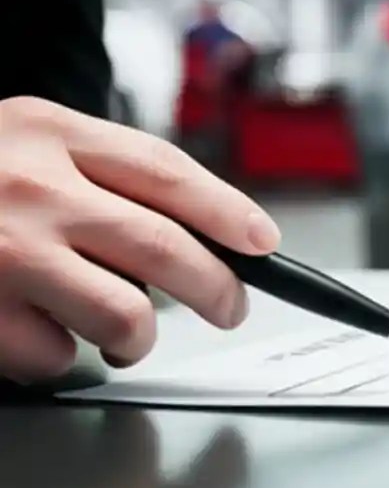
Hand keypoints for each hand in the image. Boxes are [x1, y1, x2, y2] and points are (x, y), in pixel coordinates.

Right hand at [0, 96, 279, 381]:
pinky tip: (39, 331)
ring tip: (128, 334)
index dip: (228, 211)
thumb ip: (99, 170)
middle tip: (228, 306)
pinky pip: (56, 355)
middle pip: (164, 247)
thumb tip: (205, 228)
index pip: (166, 171)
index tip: (263, 243)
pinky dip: (60, 355)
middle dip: (216, 288)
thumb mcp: (22, 142)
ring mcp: (0, 251)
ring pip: (125, 315)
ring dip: (140, 336)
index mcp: (46, 132)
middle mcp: (27, 186)